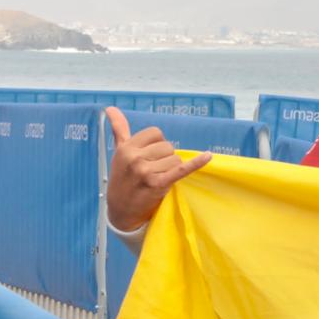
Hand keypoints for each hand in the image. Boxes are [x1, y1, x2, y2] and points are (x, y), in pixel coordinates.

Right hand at [105, 107, 211, 230]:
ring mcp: (146, 171)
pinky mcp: (158, 184)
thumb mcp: (118, 153)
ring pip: (175, 159)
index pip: (156, 133)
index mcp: (126, 147)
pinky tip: (208, 156)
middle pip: (167, 146)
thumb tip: (111, 108)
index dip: (157, 144)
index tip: (150, 156)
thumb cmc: (122, 179)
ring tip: (157, 178)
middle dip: (164, 158)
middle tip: (153, 170)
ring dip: (171, 169)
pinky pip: (181, 169)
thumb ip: (119, 129)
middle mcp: (134, 157)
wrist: (121, 211)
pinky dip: (196, 163)